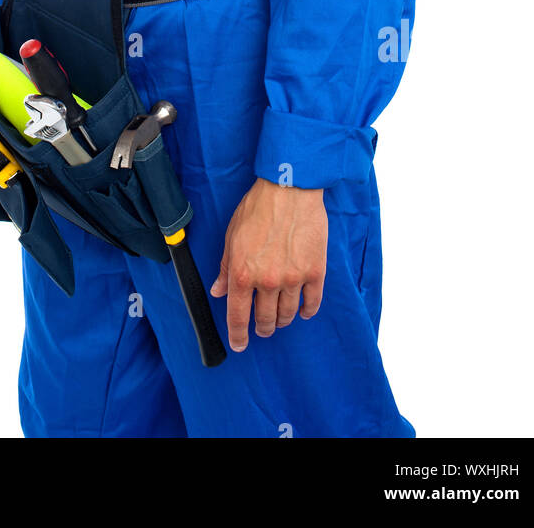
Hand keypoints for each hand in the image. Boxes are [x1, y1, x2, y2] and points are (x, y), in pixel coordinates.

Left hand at [210, 178, 326, 352]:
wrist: (289, 189)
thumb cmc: (257, 207)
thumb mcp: (232, 236)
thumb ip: (226, 267)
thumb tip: (218, 290)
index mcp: (243, 273)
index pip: (238, 316)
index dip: (238, 335)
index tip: (239, 345)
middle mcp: (267, 280)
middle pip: (265, 319)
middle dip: (262, 328)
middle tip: (262, 329)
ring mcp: (293, 278)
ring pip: (288, 314)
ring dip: (282, 321)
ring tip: (279, 319)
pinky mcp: (315, 272)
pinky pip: (312, 303)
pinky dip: (306, 312)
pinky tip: (302, 311)